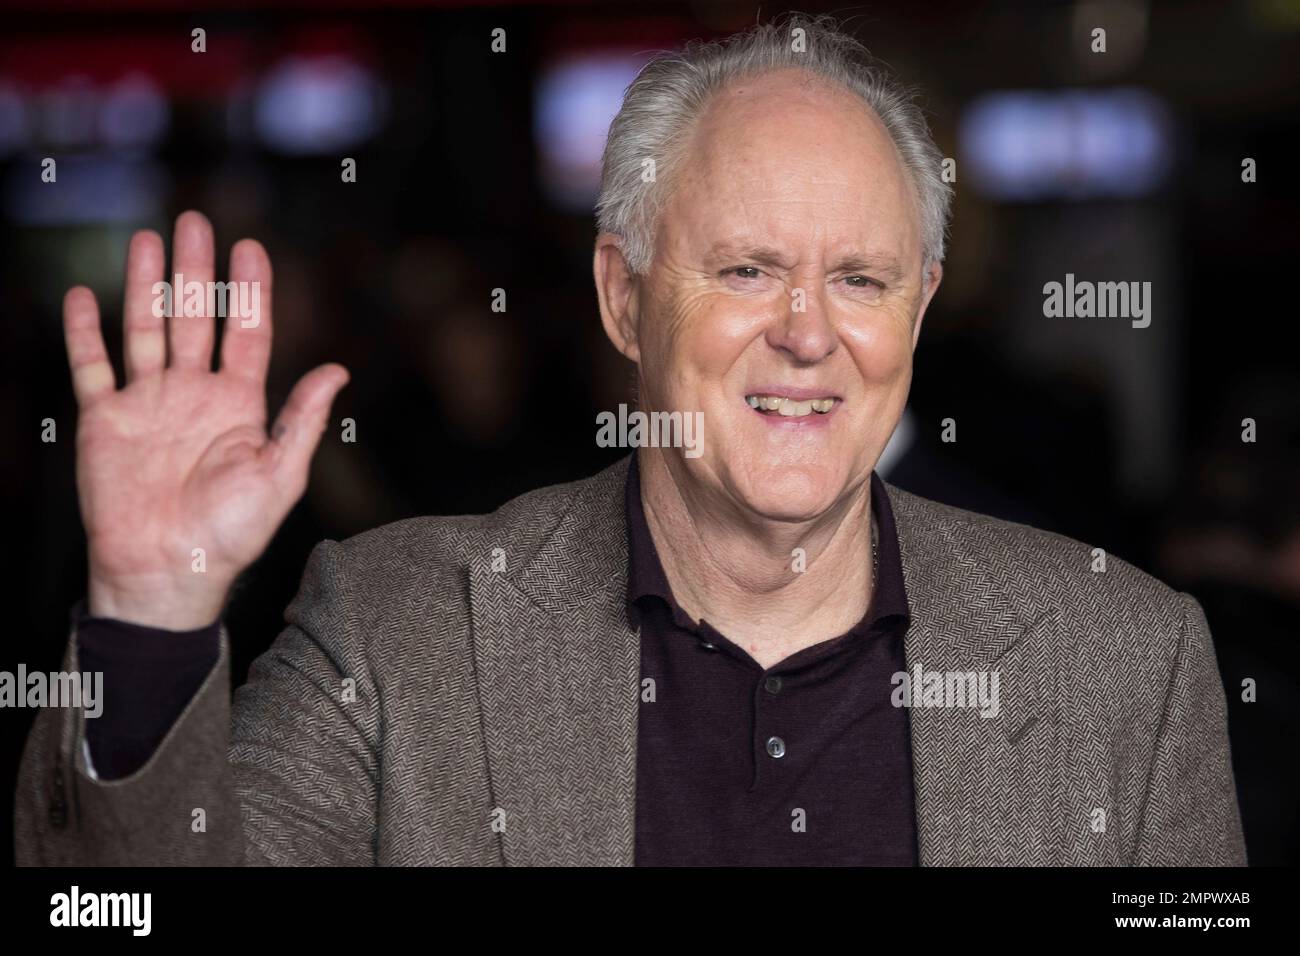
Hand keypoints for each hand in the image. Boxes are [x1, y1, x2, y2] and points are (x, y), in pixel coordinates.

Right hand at [64, 211, 348, 628]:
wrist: (166, 569)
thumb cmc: (230, 533)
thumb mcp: (279, 474)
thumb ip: (303, 418)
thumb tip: (338, 369)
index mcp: (239, 405)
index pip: (249, 333)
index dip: (252, 291)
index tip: (252, 247)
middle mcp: (193, 395)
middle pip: (196, 317)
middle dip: (196, 269)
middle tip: (195, 220)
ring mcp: (147, 404)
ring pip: (145, 329)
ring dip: (145, 285)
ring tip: (148, 239)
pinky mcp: (104, 421)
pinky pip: (92, 367)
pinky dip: (84, 332)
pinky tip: (83, 295)